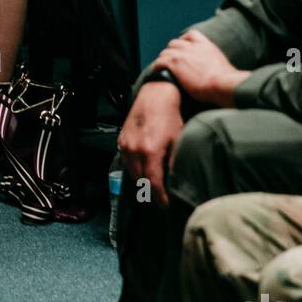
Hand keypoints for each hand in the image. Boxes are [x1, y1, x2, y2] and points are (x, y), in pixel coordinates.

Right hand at [117, 82, 184, 206]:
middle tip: (163, 199)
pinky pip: (127, 163)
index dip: (161, 200)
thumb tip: (179, 183)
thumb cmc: (170, 117)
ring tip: (155, 187)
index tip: (167, 207)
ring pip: (132, 174)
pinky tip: (146, 171)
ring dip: (143, 182)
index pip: (153, 185)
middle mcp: (134, 150)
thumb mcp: (179, 140)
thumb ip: (177, 163)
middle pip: (141, 183)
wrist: (154, 95)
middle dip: (152, 194)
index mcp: (150, 152)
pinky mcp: (121, 141)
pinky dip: (135, 170)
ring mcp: (125, 145)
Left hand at [155, 29, 249, 106]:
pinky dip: (157, 67)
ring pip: (165, 52)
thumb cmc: (227, 82)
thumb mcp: (223, 67)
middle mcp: (192, 47)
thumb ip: (214, 64)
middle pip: (175, 43)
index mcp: (205, 45)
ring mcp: (182, 54)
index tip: (183, 48)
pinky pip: (159, 62)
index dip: (184, 41)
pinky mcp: (174, 64)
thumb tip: (218, 73)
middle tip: (172, 62)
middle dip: (172, 52)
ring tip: (163, 68)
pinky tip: (157, 72)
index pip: (191, 34)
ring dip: (164, 59)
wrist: (223, 84)